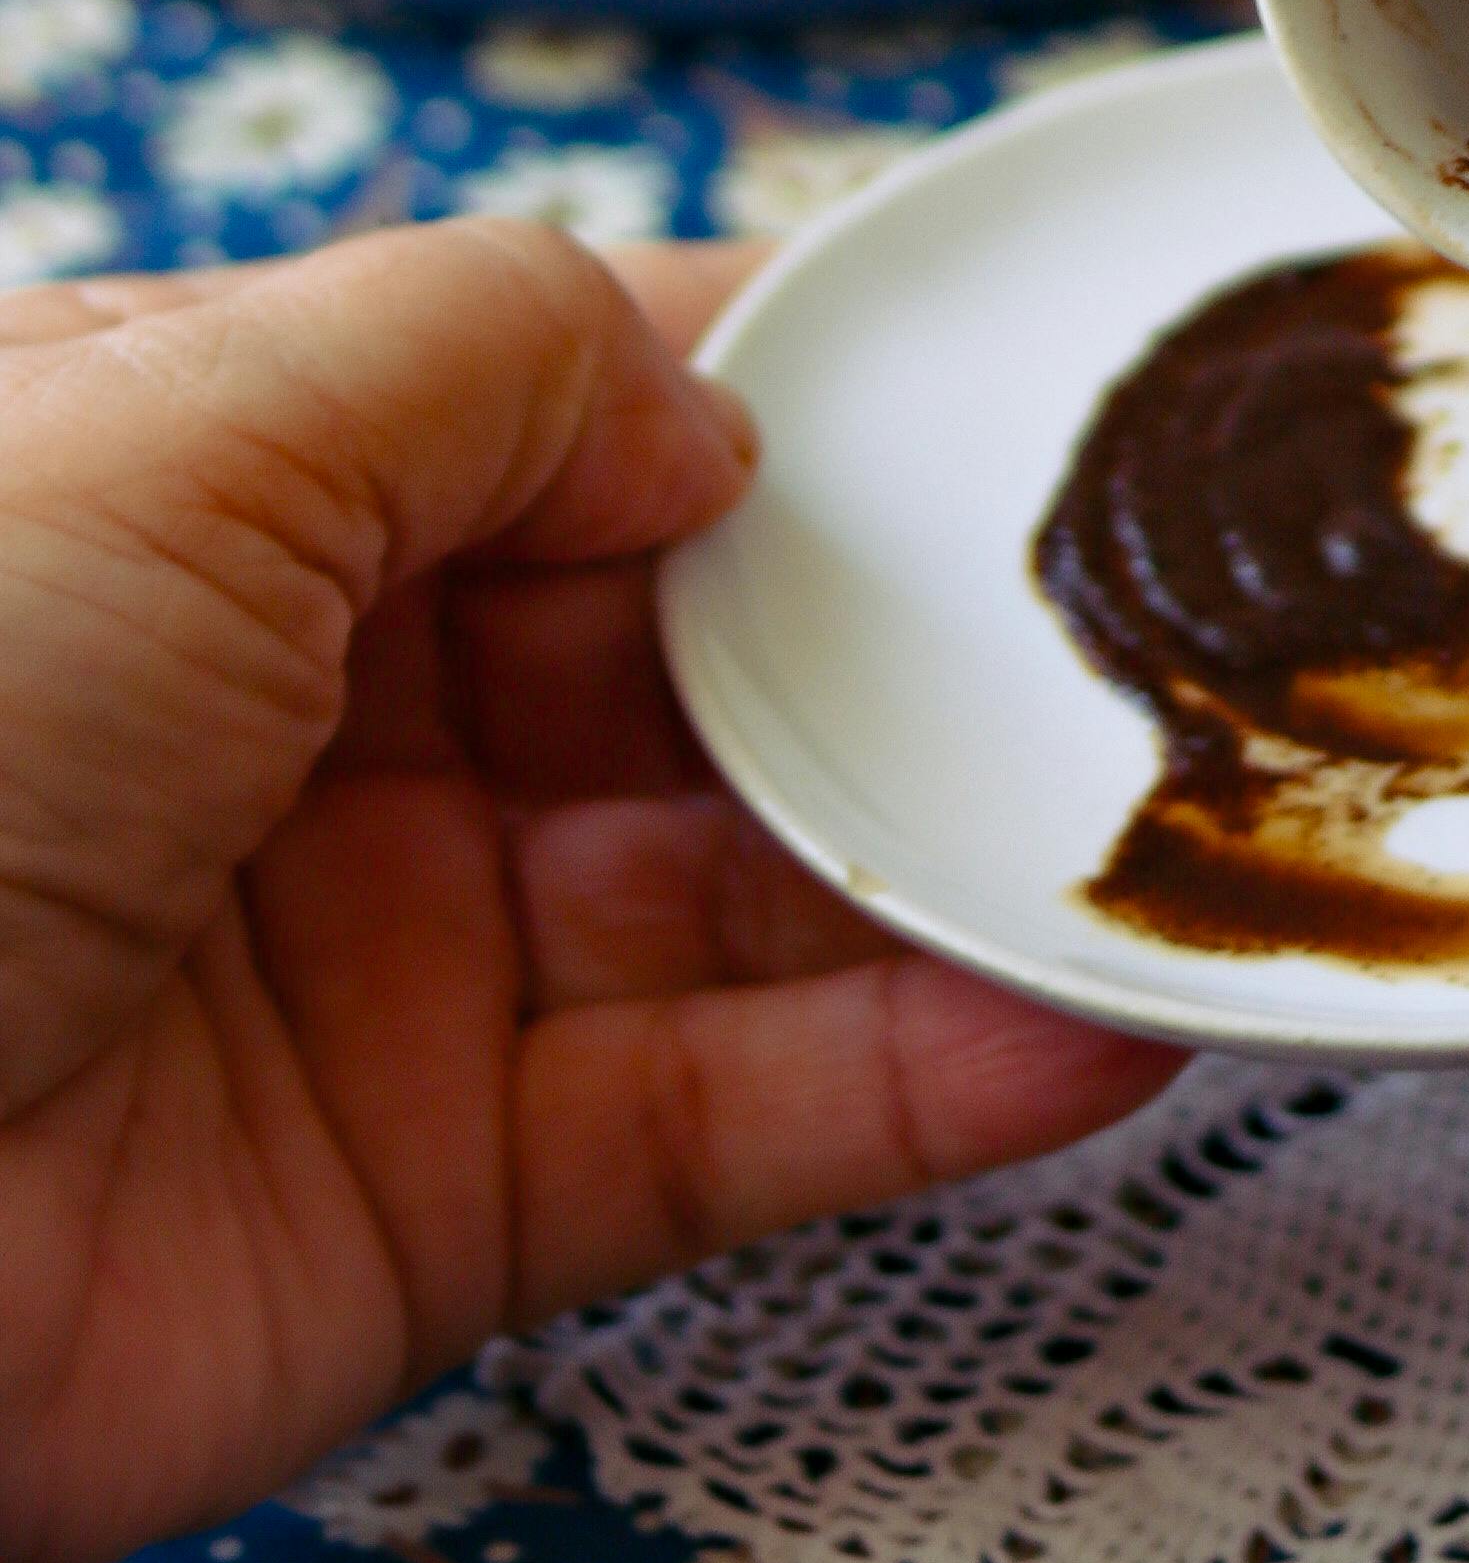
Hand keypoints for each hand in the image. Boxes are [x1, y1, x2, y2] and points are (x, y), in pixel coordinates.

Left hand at [0, 219, 1176, 1562]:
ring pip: (742, 887)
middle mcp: (312, 709)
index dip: (783, 385)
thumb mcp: (183, 420)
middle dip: (914, 625)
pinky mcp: (427, 1208)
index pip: (565, 396)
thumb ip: (495, 354)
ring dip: (964, 853)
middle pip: (688, 642)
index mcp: (225, 481)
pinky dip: (913, 1078)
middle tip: (1154, 603)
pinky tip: (1078, 1012)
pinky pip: (717, 1125)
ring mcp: (380, 960)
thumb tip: (714, 419)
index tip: (1013, 371)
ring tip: (1191, 809)